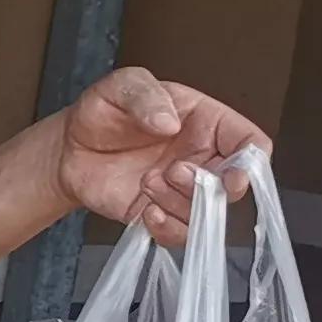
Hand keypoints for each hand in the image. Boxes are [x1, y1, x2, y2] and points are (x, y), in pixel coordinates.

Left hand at [54, 68, 269, 247]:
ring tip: (147, 182)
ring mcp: (182, 190)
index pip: (251, 144)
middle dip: (209, 186)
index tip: (232, 175)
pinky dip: (167, 229)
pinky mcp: (160, 214)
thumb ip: (145, 96)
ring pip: (207, 214)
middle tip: (173, 171)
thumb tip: (169, 123)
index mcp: (208, 123)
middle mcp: (203, 159)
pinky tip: (146, 211)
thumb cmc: (101, 112)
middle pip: (234, 186)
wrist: (68, 148)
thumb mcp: (121, 87)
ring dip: (180, 204)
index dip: (252, 163)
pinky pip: (179, 234)